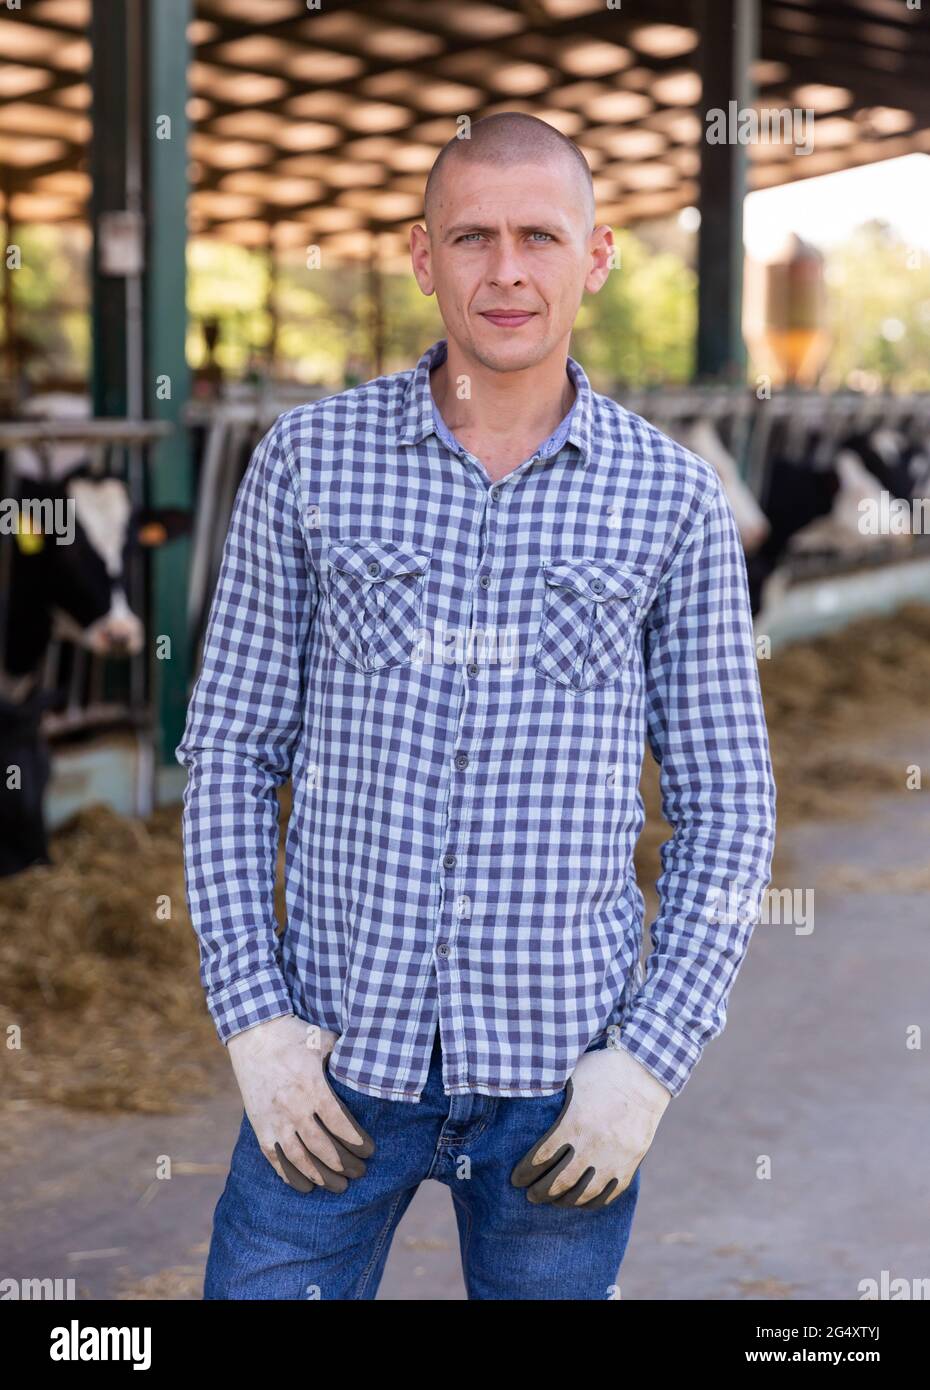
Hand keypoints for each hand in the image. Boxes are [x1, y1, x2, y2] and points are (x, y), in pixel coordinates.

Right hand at [226, 1014, 374, 1192]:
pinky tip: (306, 1186)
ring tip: (338, 1186)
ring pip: (300, 1159)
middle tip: (360, 1173)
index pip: (340, 1124)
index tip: (370, 1152)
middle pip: (323, 1147)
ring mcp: (274, 1119)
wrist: (253, 1034)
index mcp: (313, 1087)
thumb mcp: (325, 1041)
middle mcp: (294, 1107)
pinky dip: (290, 1176)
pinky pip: (275, 1158)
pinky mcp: (259, 1126)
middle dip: (344, 1165)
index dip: (357, 1142)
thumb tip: (370, 1068)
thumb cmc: (295, 1035)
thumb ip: (345, 1059)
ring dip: (321, 1177)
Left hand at [511, 1044, 670, 1208]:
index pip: (541, 1158)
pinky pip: (610, 1192)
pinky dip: (593, 1201)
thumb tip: (521, 1093)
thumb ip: (550, 1094)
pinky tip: (582, 1201)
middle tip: (530, 1196)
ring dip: (565, 1200)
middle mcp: (592, 1144)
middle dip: (541, 1192)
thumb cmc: (602, 1069)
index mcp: (573, 1122)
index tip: (516, 1180)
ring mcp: (614, 1157)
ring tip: (555, 1201)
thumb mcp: (570, 1076)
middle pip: (559, 1181)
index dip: (525, 1172)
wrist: (644, 1072)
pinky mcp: (630, 1162)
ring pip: (584, 1192)